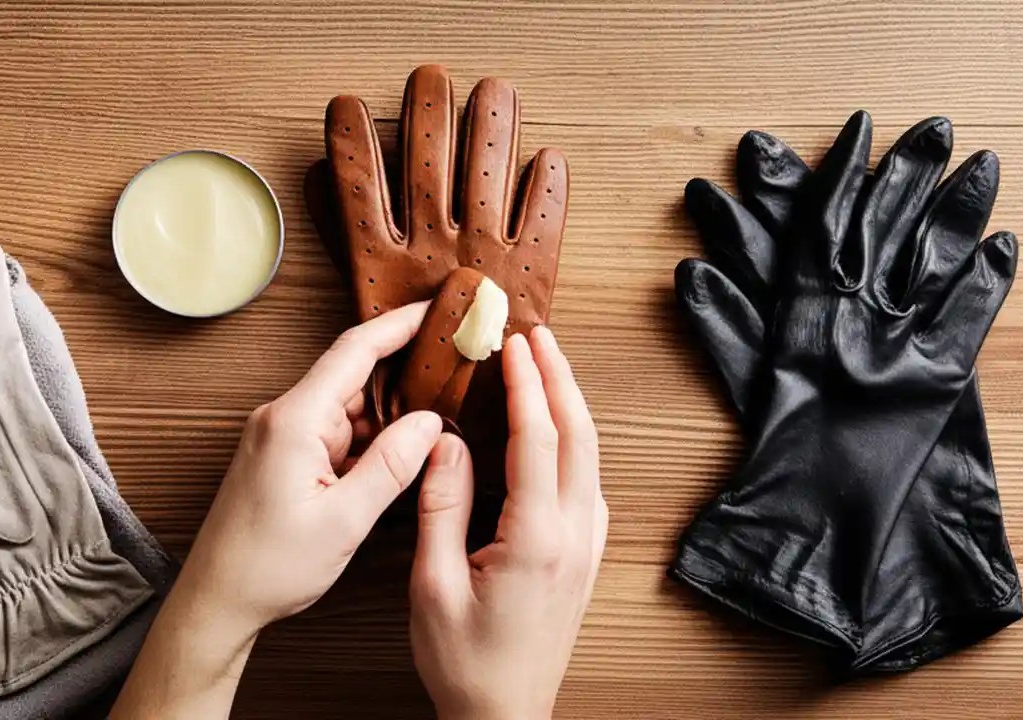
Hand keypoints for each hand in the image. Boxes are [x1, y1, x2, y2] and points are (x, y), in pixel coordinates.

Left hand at [114, 302, 442, 717]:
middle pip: (354, 375)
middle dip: (405, 372)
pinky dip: (369, 438)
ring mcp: (281, 435)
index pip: (354, 350)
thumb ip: (392, 465)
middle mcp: (284, 416)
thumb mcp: (345, 520)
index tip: (439, 310)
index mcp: (295, 420)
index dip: (400, 325)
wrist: (217, 601)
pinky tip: (399, 452)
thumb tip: (432, 422)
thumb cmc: (270, 567)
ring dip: (389, 413)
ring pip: (349, 407)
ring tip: (439, 417)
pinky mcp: (283, 455)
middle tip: (456, 368)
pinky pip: (335, 431)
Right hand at [409, 326, 607, 719]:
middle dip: (560, 378)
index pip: (538, 440)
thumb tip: (446, 443)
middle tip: (540, 334)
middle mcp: (575, 536)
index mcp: (537, 540)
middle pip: (579, 437)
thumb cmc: (465, 663)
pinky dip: (574, 442)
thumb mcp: (433, 585)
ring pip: (590, 457)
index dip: (527, 385)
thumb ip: (441, 508)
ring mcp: (588, 547)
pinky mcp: (586, 557)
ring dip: (570, 406)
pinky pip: (588, 483)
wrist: (506, 717)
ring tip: (546, 368)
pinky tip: (556, 432)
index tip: (513, 344)